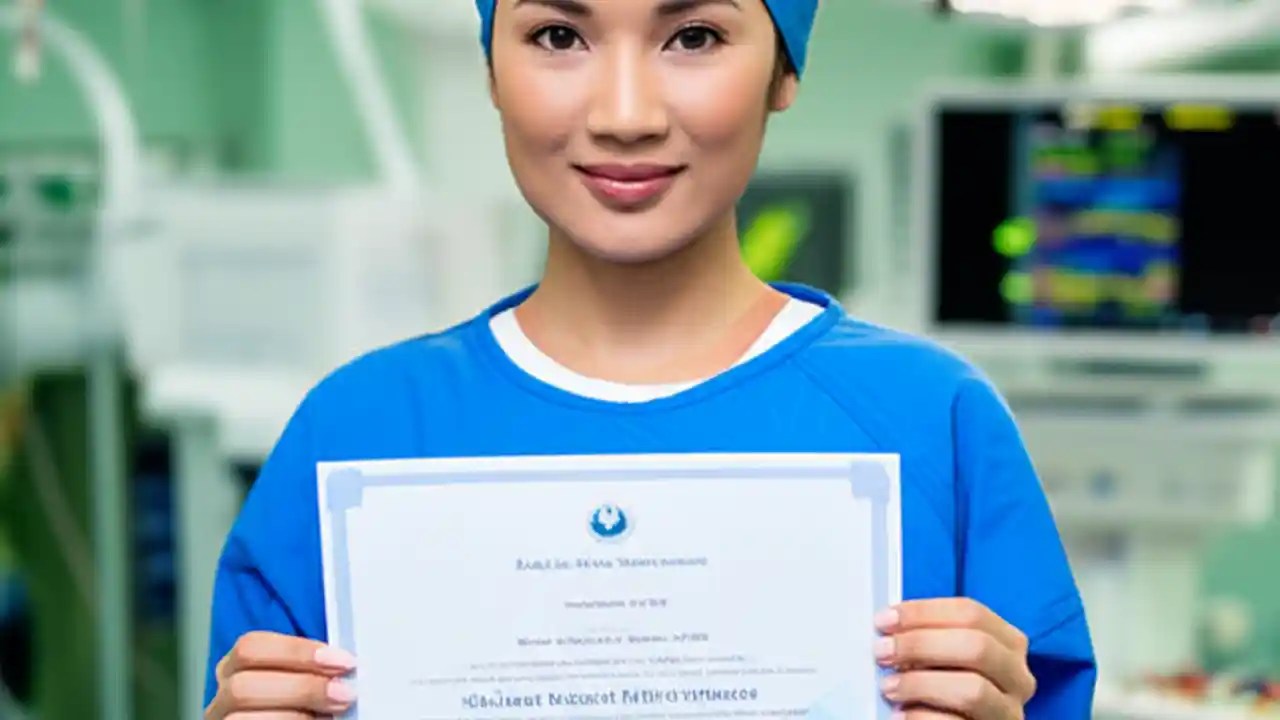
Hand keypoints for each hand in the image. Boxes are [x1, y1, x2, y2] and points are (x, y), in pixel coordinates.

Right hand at [205, 631, 356, 718]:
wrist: (296, 719)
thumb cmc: (303, 701)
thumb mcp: (305, 677)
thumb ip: (315, 669)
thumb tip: (345, 665)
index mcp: (237, 667)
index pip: (251, 646)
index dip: (297, 651)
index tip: (343, 661)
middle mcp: (222, 695)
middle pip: (244, 685)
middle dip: (301, 688)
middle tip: (344, 693)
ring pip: (241, 718)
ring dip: (294, 715)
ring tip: (332, 716)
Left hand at [874, 598, 1035, 719]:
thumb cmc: (945, 688)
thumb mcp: (944, 656)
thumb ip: (929, 637)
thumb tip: (890, 625)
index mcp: (1007, 644)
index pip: (972, 614)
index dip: (924, 613)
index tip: (886, 620)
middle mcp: (1017, 677)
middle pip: (976, 647)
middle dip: (922, 644)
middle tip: (883, 651)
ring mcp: (1008, 712)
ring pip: (972, 690)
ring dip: (921, 684)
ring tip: (889, 687)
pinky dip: (922, 716)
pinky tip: (901, 714)